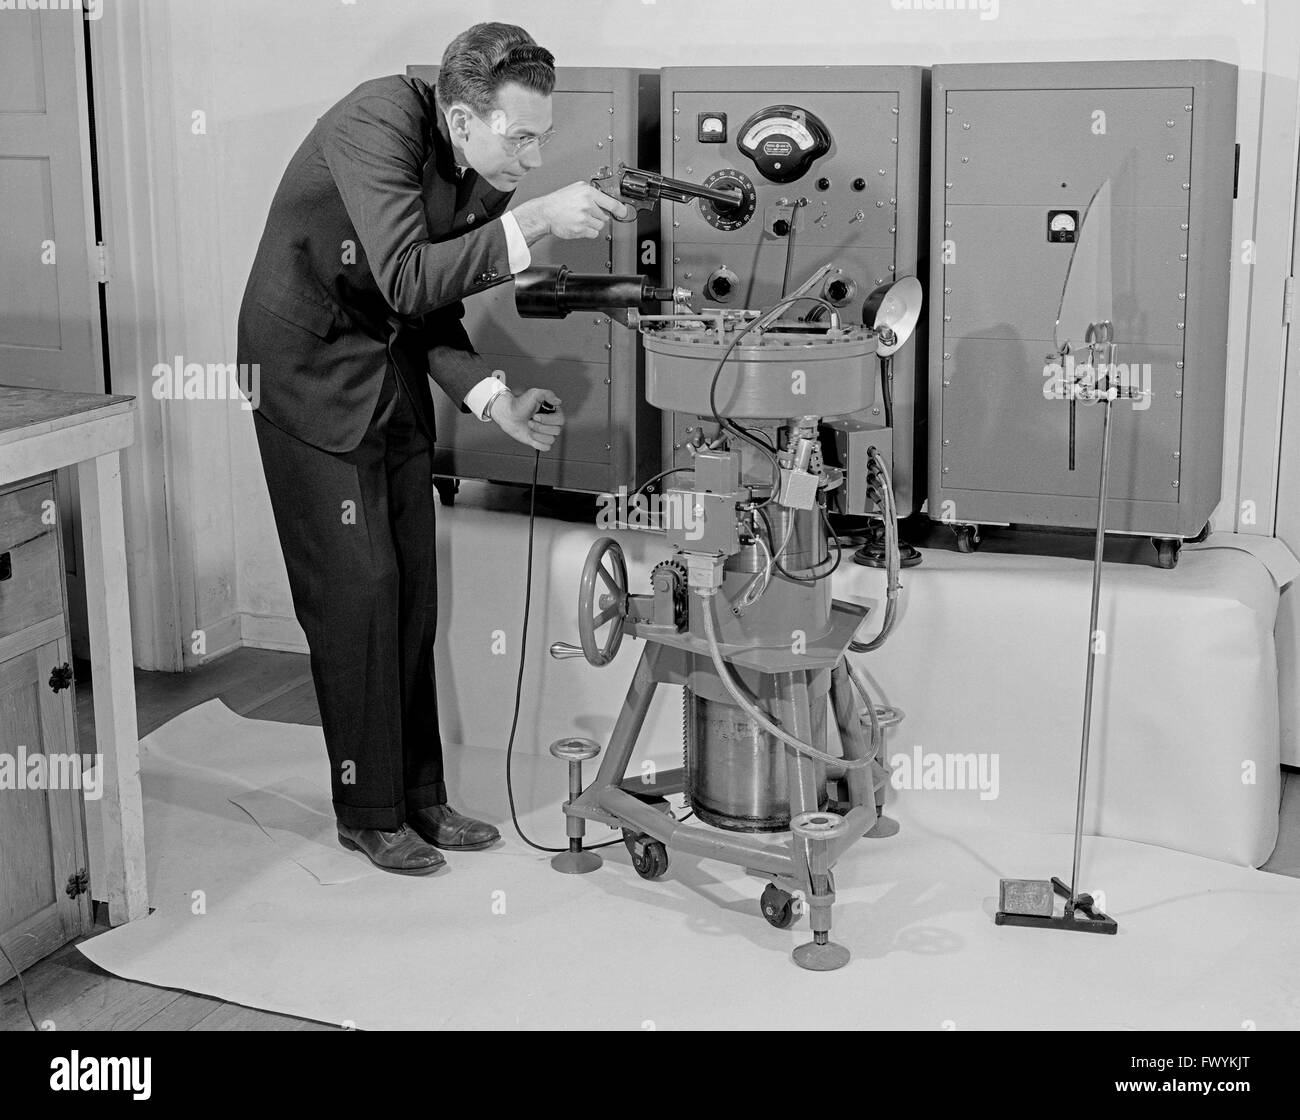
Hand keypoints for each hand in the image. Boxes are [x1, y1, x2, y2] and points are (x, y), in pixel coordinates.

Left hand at [491, 387, 564, 451]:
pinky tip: (530, 435)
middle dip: (540, 427)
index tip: (535, 416)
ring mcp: (547, 433)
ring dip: (537, 434)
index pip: (560, 420)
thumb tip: (558, 402)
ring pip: (551, 440)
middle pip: (556, 431)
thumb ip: (548, 394)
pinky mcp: (541, 442)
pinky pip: (546, 447)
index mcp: (554, 412)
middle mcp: (553, 423)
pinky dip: (537, 442)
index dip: (548, 420)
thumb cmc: (521, 403)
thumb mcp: (534, 394)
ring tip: (529, 426)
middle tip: (530, 421)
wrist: (508, 414)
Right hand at [513, 182, 630, 242]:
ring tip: (580, 219)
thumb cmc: (558, 201)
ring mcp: (584, 218)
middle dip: (598, 216)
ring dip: (593, 224)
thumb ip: (592, 194)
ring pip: (600, 225)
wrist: (545, 213)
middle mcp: (587, 204)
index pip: (611, 202)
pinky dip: (588, 232)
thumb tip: (607, 200)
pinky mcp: (581, 229)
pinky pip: (593, 234)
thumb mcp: (576, 189)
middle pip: (605, 216)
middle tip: (586, 213)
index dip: (620, 209)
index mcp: (588, 192)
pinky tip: (579, 225)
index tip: (624, 212)